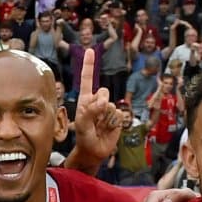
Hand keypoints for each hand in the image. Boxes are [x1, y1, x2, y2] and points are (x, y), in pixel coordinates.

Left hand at [70, 46, 127, 167]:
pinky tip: (107, 129)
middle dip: (100, 105)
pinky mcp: (117, 117)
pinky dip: (113, 123)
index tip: (90, 50)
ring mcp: (108, 108)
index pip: (87, 79)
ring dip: (105, 118)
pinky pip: (119, 114)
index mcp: (85, 99)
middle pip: (104, 91)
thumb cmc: (84, 136)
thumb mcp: (82, 124)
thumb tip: (104, 102)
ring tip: (99, 127)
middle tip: (94, 120)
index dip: (89, 65)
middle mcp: (97, 101)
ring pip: (111, 105)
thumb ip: (90, 111)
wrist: (94, 151)